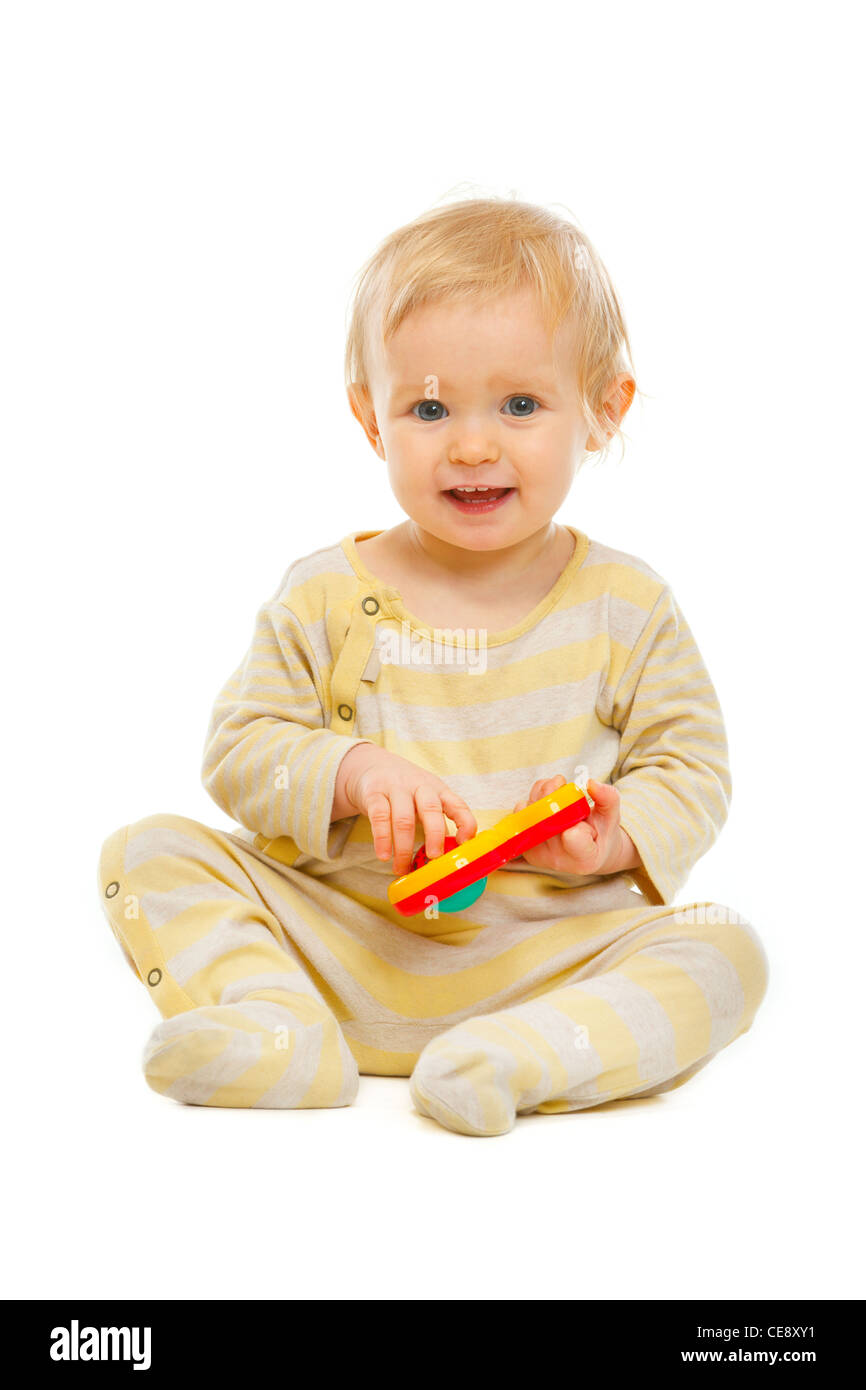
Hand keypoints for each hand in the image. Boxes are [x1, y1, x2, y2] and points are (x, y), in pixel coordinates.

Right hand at [341, 745, 476, 876]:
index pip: (457, 805)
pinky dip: (382, 839)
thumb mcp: (425, 799)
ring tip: (401, 868)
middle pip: (431, 809)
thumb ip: (436, 823)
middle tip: (434, 858)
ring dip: (404, 848)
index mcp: (438, 790)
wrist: (372, 765)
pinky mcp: (374, 793)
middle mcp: (420, 786)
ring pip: (403, 819)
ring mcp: (396, 788)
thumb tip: (446, 859)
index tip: (465, 843)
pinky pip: (379, 817)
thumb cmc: (405, 791)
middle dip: (434, 836)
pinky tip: (384, 855)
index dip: (465, 823)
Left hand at [512, 775, 636, 876]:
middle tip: (562, 784)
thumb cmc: (602, 834)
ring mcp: (539, 855)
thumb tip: (591, 783)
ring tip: (556, 791)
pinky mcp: (526, 847)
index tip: (581, 811)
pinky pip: (521, 815)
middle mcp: (559, 860)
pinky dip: (532, 801)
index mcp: (585, 858)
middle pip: (547, 820)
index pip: (572, 837)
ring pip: (530, 813)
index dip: (573, 816)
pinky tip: (546, 800)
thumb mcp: (612, 816)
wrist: (588, 851)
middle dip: (552, 793)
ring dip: (540, 793)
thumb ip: (608, 798)